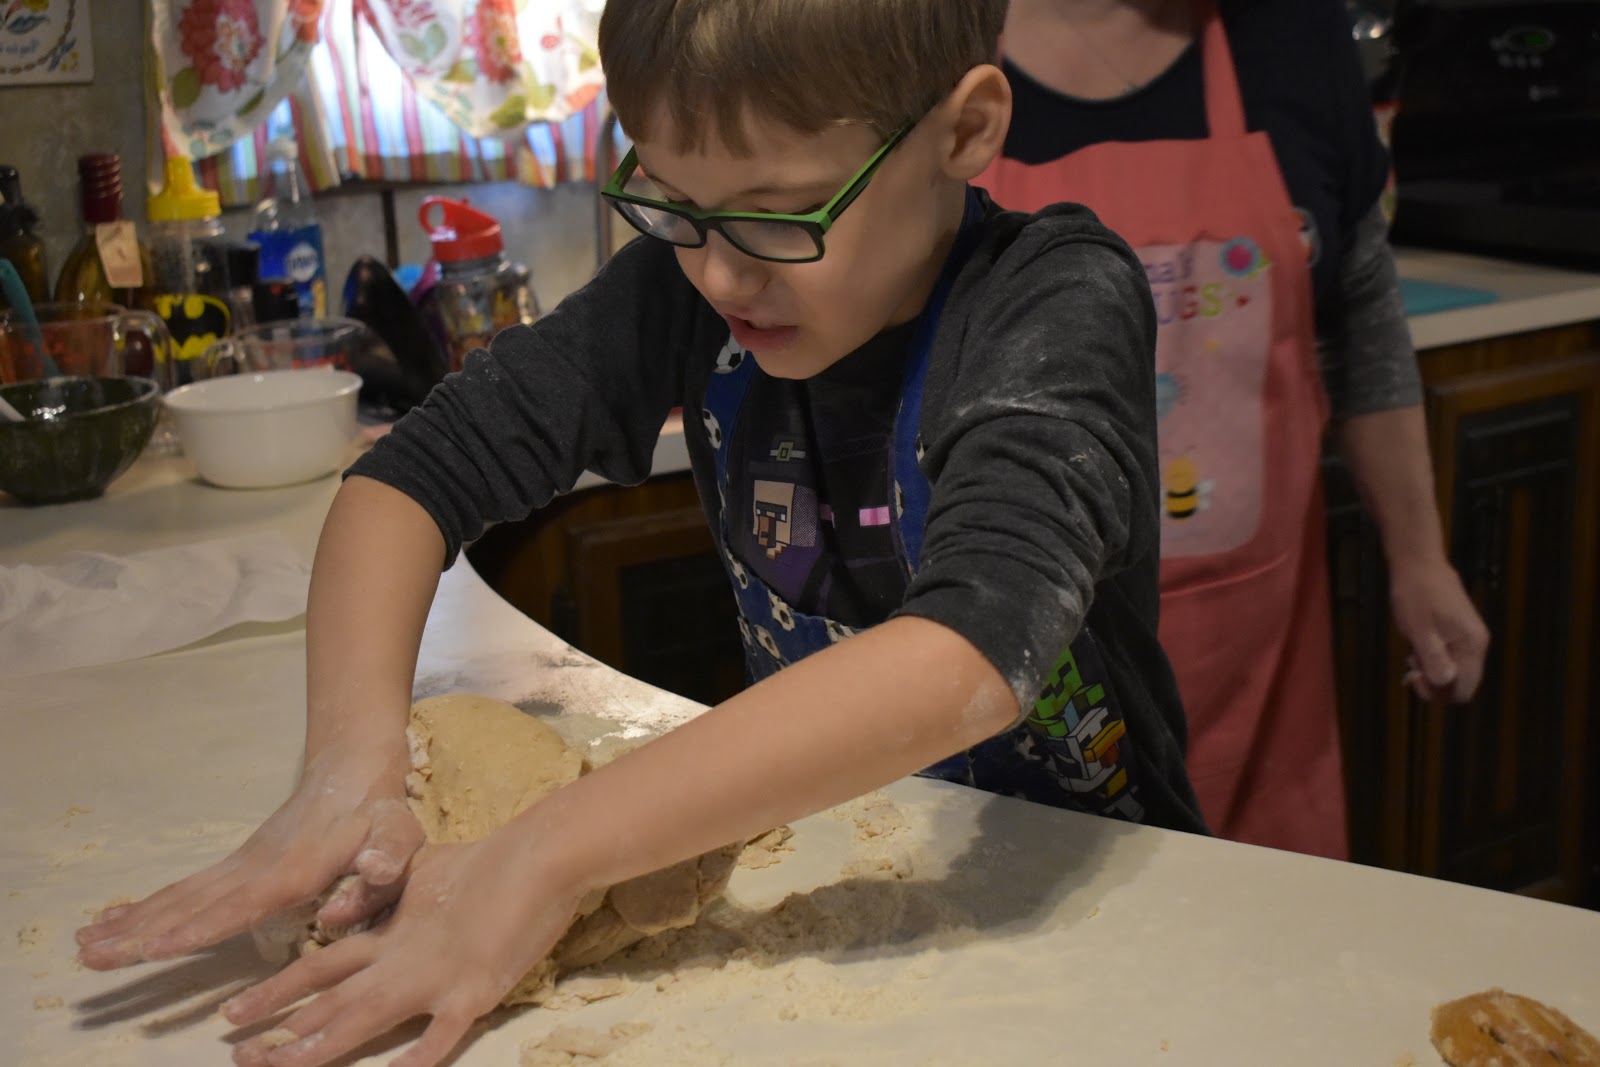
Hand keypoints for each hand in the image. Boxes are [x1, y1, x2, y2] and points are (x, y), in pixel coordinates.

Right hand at [75, 748, 421, 969]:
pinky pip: (186, 889)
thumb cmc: (381, 809)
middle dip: (142, 933)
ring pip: (180, 897)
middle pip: (192, 904)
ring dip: (132, 922)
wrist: (353, 764)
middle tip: (91, 957)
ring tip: (83, 946)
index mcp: (296, 869)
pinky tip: (113, 922)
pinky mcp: (238, 864)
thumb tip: (368, 876)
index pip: (240, 904)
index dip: (199, 927)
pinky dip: (147, 907)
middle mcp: (259, 868)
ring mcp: (243, 864)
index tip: (156, 946)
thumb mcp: (399, 832)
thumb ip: (387, 858)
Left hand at [223, 834, 584, 1066]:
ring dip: (321, 1046)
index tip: (234, 1014)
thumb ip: (386, 896)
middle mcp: (400, 959)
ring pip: (365, 1018)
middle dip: (282, 1028)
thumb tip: (350, 913)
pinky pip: (440, 1037)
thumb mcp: (422, 873)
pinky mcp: (473, 992)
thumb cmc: (487, 860)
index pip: (321, 965)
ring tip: (281, 1066)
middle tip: (235, 1055)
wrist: (538, 856)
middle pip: (331, 999)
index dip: (278, 990)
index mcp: (390, 933)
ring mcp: (435, 979)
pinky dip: (416, 1059)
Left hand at [1389, 558, 1489, 703]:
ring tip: (1412, 655)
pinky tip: (1417, 648)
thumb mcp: (1419, 629)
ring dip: (1431, 670)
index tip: (1415, 677)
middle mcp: (1476, 645)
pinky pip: (1450, 657)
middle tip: (1411, 668)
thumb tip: (1446, 684)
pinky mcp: (1459, 631)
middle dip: (1434, 683)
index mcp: (1471, 646)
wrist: (1418, 563)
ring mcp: (1469, 637)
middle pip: (1461, 683)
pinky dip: (1433, 658)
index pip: (1464, 690)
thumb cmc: (1416, 594)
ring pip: (1454, 670)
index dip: (1439, 693)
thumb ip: (1434, 658)